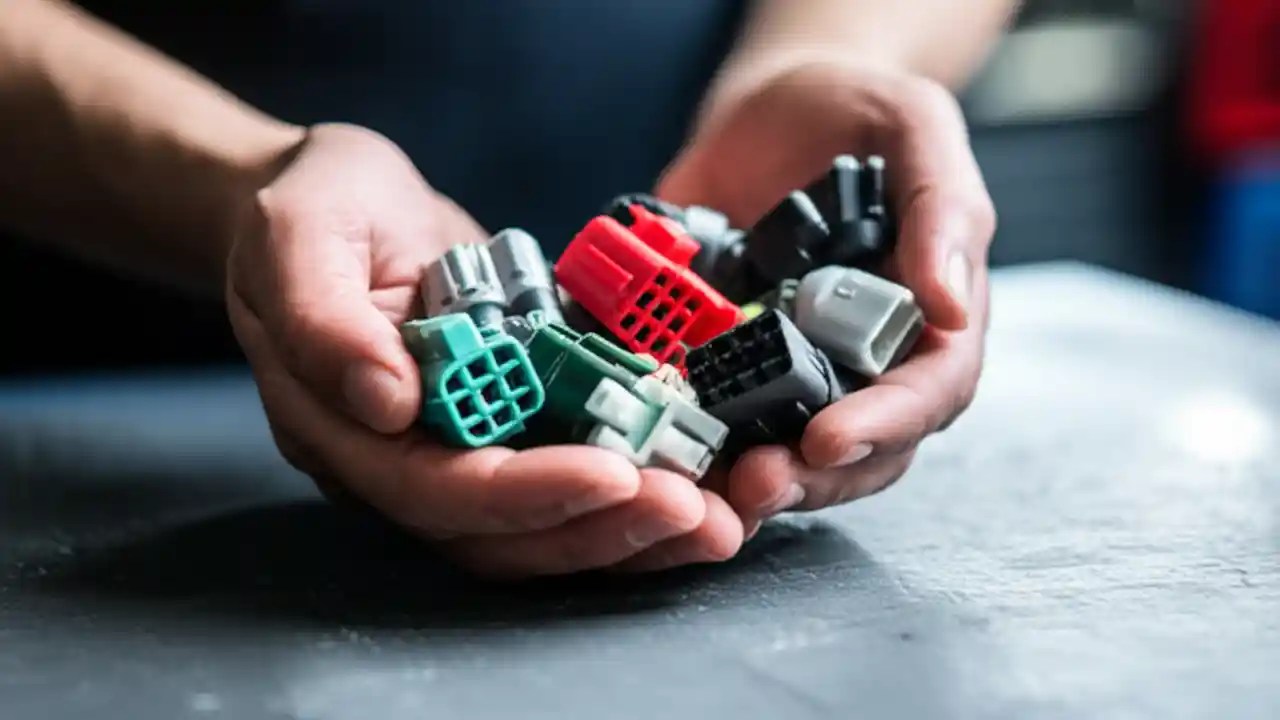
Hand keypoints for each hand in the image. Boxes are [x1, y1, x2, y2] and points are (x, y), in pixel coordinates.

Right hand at [225, 123, 741, 578]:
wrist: (342, 200)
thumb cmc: (309, 210)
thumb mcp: (298, 238)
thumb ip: (324, 321)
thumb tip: (388, 401)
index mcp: (350, 433)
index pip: (443, 491)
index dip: (531, 495)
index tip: (617, 474)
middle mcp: (410, 460)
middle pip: (508, 532)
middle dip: (607, 529)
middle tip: (702, 514)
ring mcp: (465, 446)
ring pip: (551, 522)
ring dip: (637, 527)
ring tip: (724, 515)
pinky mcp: (514, 419)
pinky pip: (579, 466)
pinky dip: (644, 478)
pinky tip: (707, 470)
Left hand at [657, 59, 995, 534]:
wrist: (766, 106)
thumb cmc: (853, 111)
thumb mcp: (912, 128)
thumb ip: (942, 208)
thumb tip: (951, 304)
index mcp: (928, 316)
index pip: (929, 391)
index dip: (884, 425)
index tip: (826, 439)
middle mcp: (868, 359)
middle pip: (862, 449)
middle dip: (811, 477)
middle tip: (753, 486)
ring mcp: (798, 368)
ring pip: (791, 453)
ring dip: (752, 482)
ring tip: (706, 488)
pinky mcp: (732, 364)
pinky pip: (719, 420)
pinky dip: (693, 444)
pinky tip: (657, 451)